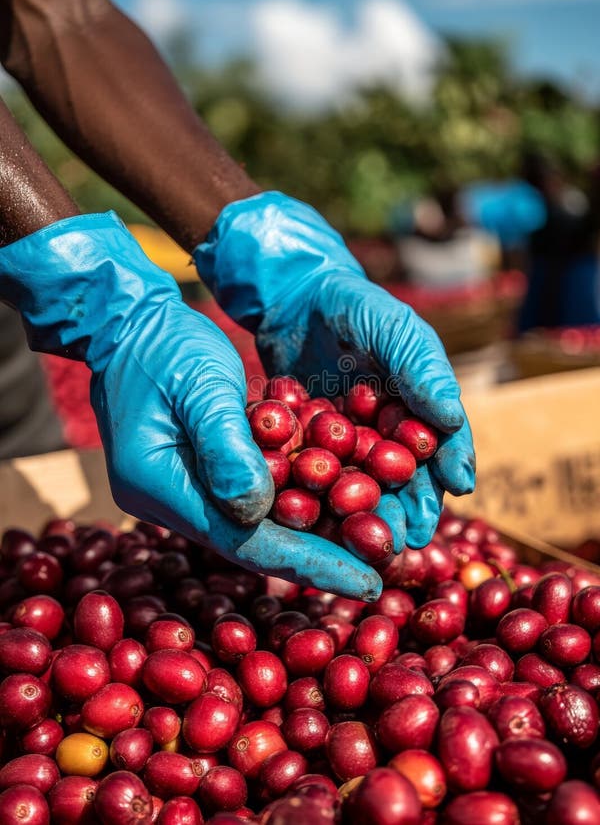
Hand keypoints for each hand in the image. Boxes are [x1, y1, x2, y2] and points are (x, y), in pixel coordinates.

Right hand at [0, 211, 381, 598]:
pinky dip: (292, 502)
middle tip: (380, 574)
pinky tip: (335, 505)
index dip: (308, 563)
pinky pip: (248, 498)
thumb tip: (258, 509)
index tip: (366, 582)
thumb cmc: (163, 345)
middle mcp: (167, 500)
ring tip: (367, 545)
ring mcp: (179, 489)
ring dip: (309, 534)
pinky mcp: (195, 473)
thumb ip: (228, 446)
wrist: (125, 324)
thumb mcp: (201, 385)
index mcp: (160, 485)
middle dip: (317, 557)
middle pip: (251, 541)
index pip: (244, 540)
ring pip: (253, 524)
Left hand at [195, 192, 475, 548]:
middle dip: (407, 508)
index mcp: (416, 406)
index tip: (456, 491)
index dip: (449, 466)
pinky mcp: (305, 448)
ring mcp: (346, 443)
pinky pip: (314, 478)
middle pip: (402, 478)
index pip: (440, 444)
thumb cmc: (352, 305)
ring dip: (366, 515)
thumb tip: (452, 423)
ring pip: (360, 486)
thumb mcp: (393, 329)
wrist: (290, 296)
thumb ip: (422, 370)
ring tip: (369, 542)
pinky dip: (316, 500)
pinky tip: (316, 523)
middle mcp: (385, 431)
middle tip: (408, 538)